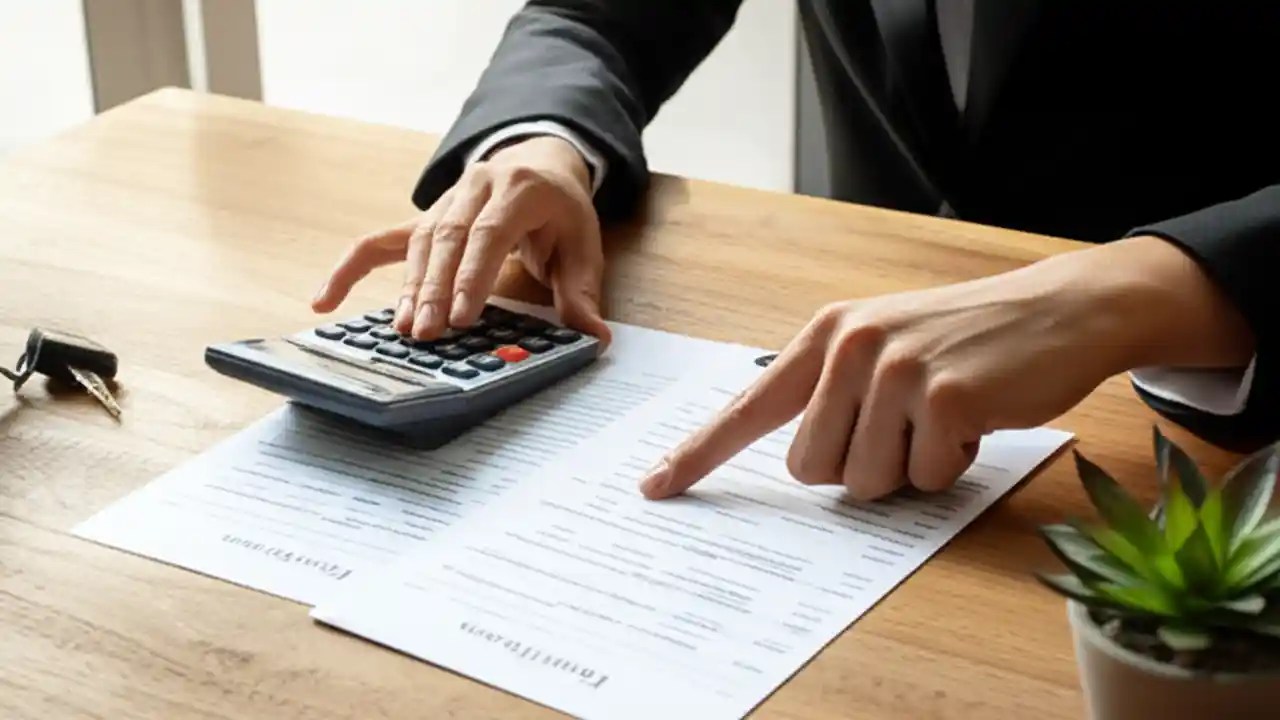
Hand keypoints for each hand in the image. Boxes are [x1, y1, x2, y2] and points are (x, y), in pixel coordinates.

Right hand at [311, 136, 609, 343]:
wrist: (539, 159)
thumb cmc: (561, 209)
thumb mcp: (584, 245)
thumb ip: (581, 291)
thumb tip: (595, 336)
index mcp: (518, 189)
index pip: (488, 234)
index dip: (472, 275)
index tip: (460, 316)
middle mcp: (475, 187)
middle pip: (446, 239)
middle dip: (433, 288)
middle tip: (426, 332)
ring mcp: (443, 201)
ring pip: (416, 242)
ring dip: (406, 288)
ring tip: (403, 329)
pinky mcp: (423, 219)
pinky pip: (379, 241)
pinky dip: (350, 269)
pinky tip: (324, 301)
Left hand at [638, 236, 1254, 500]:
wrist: (1055, 309)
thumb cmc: (965, 340)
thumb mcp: (885, 347)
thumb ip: (834, 394)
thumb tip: (802, 467)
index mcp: (826, 335)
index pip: (748, 407)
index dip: (700, 453)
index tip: (657, 487)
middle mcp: (850, 346)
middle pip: (811, 468)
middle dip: (858, 468)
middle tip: (904, 428)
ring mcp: (897, 368)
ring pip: (866, 481)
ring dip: (909, 468)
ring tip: (941, 418)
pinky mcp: (945, 395)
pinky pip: (925, 477)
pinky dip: (953, 464)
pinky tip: (975, 418)